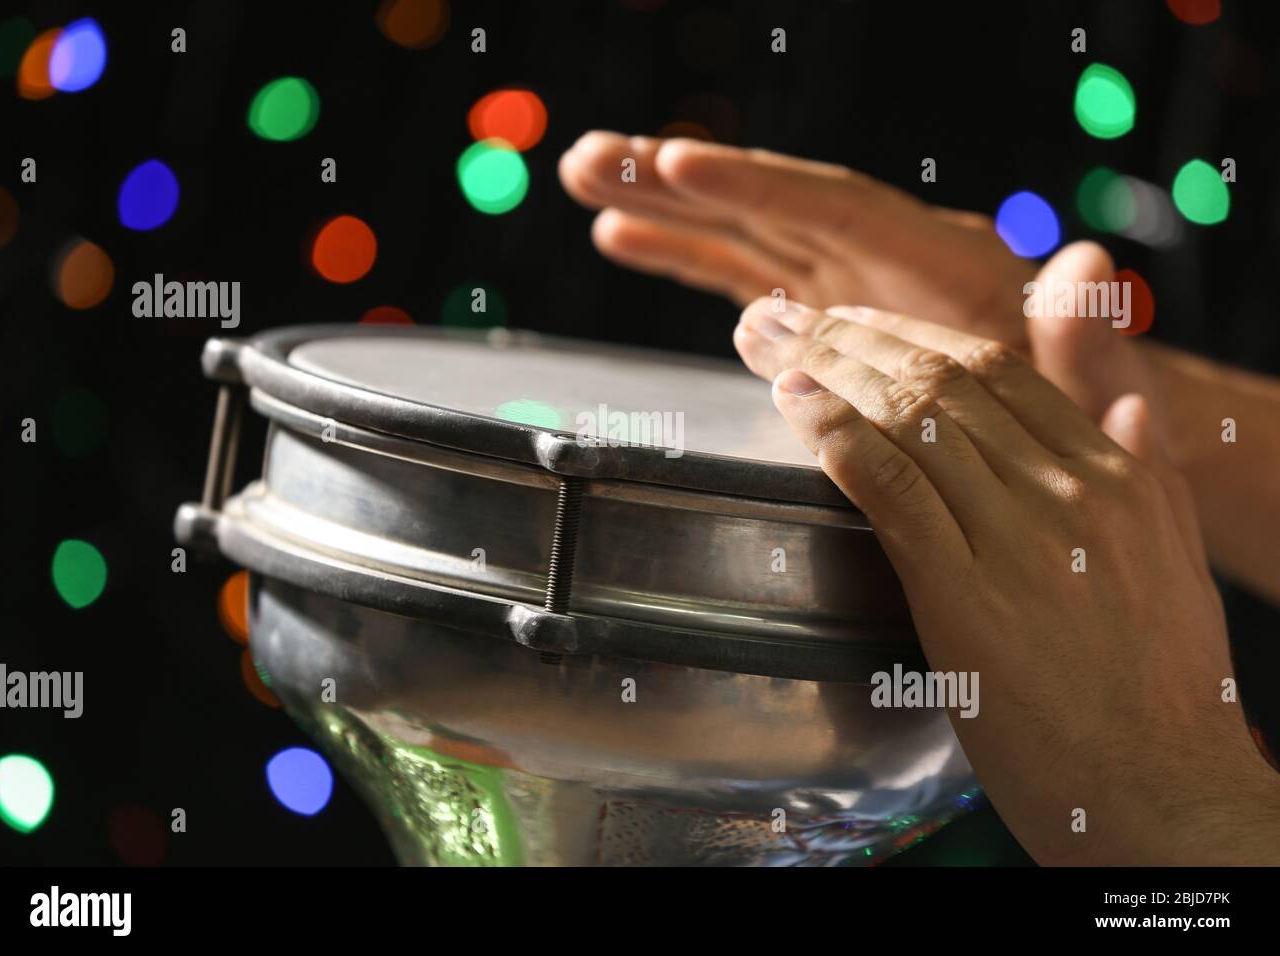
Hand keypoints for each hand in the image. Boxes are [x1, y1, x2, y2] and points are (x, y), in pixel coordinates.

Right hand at [560, 132, 1153, 423]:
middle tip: (591, 159)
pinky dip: (684, 256)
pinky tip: (623, 237)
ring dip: (662, 208)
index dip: (752, 183)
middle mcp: (878, 255)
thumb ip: (1077, 327)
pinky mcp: (817, 311)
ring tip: (584, 180)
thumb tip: (1088, 263)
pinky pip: (740, 276)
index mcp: (936, 259)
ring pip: (740, 231)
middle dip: (679, 180)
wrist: (1061, 419)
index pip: (834, 208)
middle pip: (768, 202)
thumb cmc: (1072, 396)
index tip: (676, 161)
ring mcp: (840, 281)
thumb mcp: (1082, 369)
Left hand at [731, 296, 1279, 864]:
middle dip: (852, 336)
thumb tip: (1134, 408)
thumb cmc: (1162, 688)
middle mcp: (1071, 489)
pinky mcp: (967, 593)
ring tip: (771, 346)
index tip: (852, 320)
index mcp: (1117, 475)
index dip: (911, 333)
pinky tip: (793, 405)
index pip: (999, 367)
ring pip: (912, 415)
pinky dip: (836, 435)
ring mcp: (1020, 537)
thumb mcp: (1175, 558)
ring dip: (828, 369)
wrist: (1161, 789)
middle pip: (943, 376)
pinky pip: (890, 485)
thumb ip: (1148, 473)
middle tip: (786, 319)